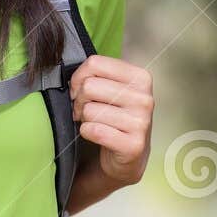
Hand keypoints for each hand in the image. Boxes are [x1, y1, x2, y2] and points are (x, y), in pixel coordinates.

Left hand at [69, 55, 152, 187]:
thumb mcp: (112, 88)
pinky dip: (87, 133)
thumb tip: (71, 76)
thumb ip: (96, 75)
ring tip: (94, 123)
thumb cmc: (116, 115)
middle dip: (79, 100)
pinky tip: (97, 135)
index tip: (80, 90)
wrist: (129, 153)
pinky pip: (93, 130)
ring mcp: (141, 122)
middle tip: (85, 110)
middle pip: (89, 86)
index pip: (95, 63)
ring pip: (89, 110)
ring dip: (84, 119)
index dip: (78, 78)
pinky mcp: (133, 145)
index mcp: (140, 77)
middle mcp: (144, 98)